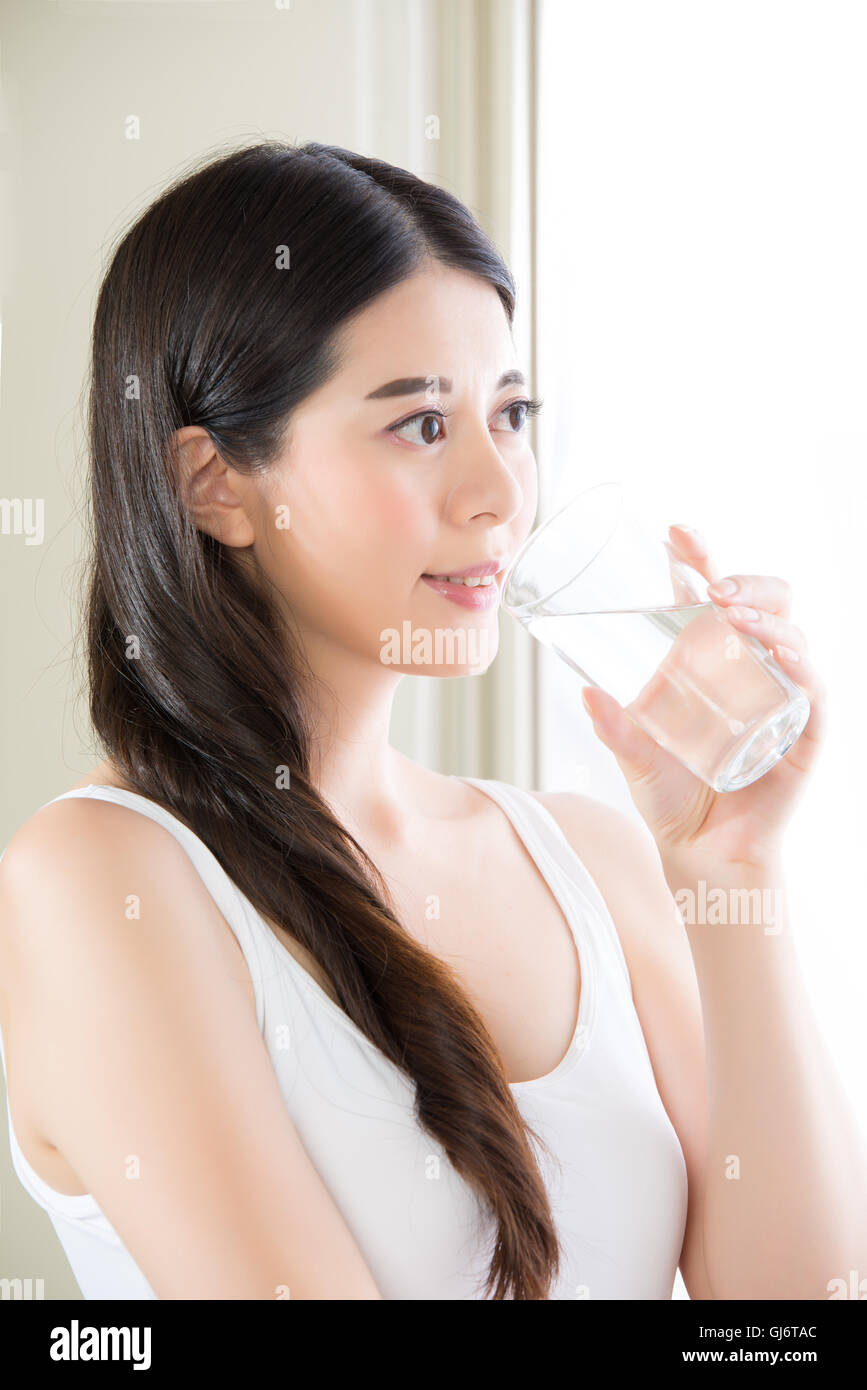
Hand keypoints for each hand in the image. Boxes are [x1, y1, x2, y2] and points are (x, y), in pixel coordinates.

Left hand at [580, 524, 826, 869]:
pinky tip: (778, 653)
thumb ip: (615, 727)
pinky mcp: (804, 733)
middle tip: (711, 586)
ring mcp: (783, 697)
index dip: (702, 559)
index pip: (717, 594)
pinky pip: (812, 690)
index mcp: (712, 660)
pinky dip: (799, 665)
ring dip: (765, 615)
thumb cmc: (671, 798)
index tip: (675, 532)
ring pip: (792, 635)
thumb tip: (586, 692)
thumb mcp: (635, 757)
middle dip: (745, 580)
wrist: (702, 854)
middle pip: (766, 601)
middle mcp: (752, 669)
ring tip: (731, 614)